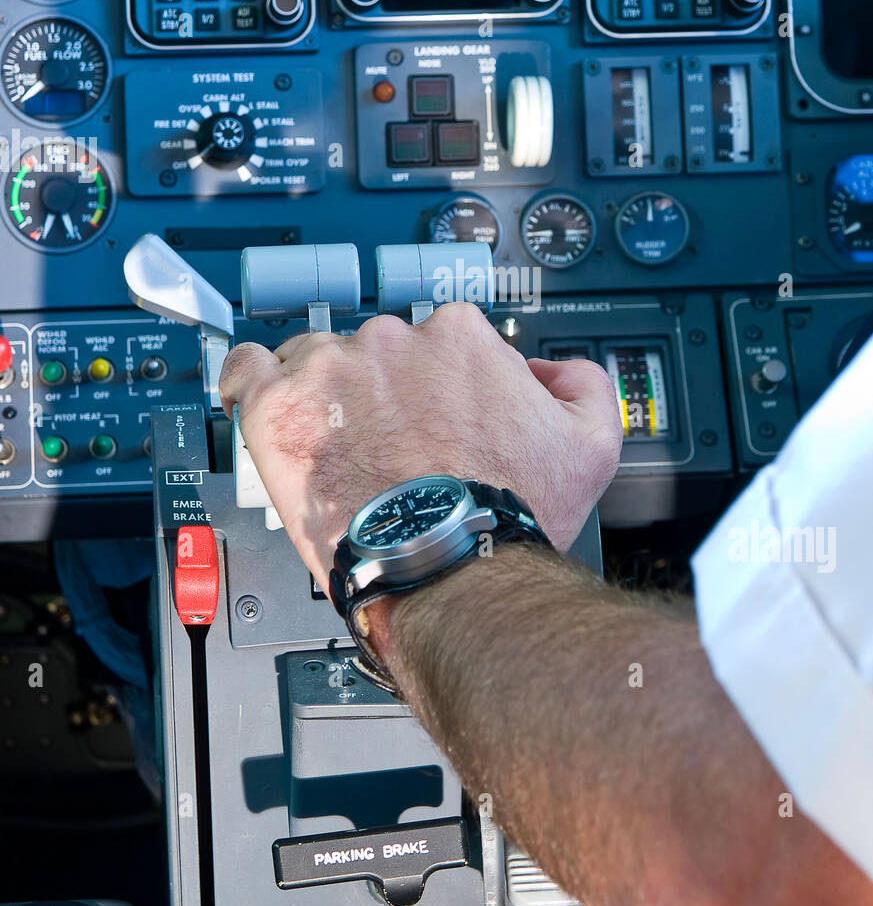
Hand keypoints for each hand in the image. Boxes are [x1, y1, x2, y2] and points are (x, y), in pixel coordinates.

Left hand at [218, 303, 622, 593]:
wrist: (445, 568)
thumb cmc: (504, 516)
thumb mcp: (590, 445)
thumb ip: (583, 384)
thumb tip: (551, 371)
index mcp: (460, 337)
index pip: (438, 339)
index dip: (437, 383)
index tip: (432, 417)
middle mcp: (394, 341)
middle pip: (377, 350)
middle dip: (381, 391)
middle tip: (388, 446)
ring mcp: (331, 368)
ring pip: (317, 360)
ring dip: (324, 395)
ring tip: (338, 450)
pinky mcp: (279, 405)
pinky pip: (248, 368)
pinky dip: (254, 383)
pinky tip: (270, 409)